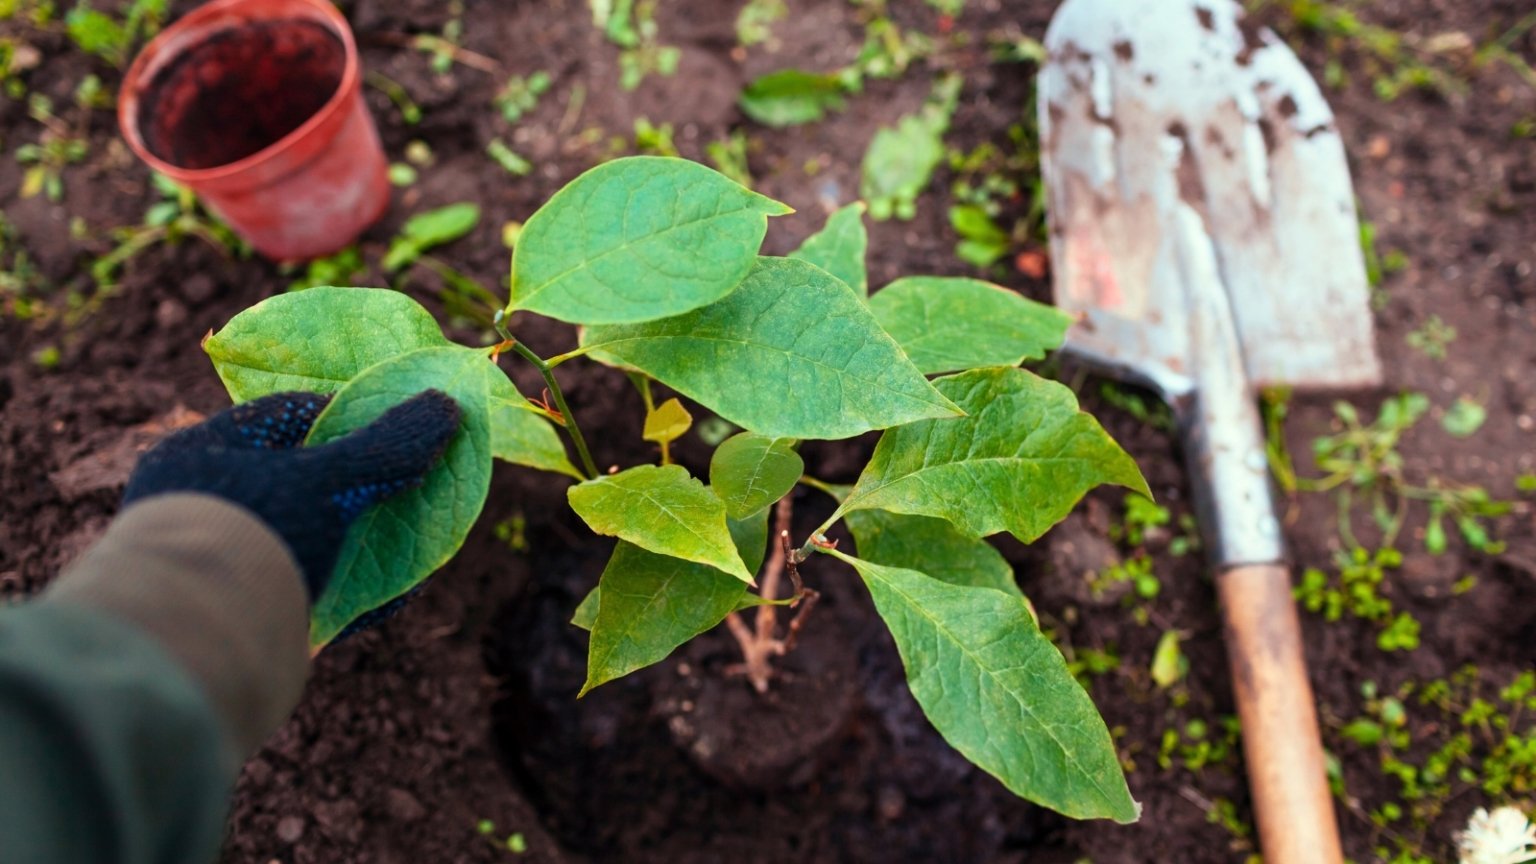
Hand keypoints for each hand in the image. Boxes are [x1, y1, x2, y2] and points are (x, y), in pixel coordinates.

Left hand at [124, 390, 460, 597]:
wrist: (196, 654)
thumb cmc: (253, 537)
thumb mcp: (327, 481)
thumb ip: (388, 447)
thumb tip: (447, 405)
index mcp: (201, 453)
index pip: (286, 415)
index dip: (349, 417)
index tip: (396, 433)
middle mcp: (201, 504)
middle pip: (301, 480)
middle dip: (360, 487)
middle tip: (410, 491)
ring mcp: (220, 561)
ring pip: (308, 537)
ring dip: (361, 540)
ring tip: (410, 545)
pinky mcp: (241, 615)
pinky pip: (307, 587)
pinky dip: (350, 586)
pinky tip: (391, 597)